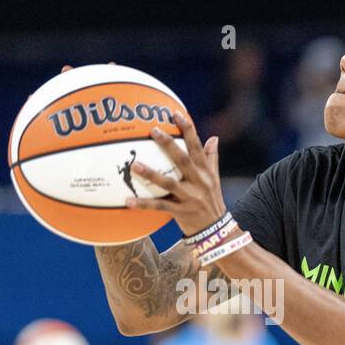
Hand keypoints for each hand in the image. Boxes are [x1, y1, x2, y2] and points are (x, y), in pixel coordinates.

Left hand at [59, 64, 227, 235]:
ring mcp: (189, 197)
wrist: (217, 231)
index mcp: (205, 172)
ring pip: (169, 183)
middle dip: (168, 145)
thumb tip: (214, 137)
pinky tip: (127, 201)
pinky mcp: (180, 212)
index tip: (176, 113)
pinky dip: (143, 204)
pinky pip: (159, 207)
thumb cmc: (212, 200)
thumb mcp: (215, 178)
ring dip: (151, 174)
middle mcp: (198, 182)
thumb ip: (212, 158)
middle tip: (153, 130)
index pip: (197, 146)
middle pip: (182, 160)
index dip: (188, 129)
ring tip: (134, 164)